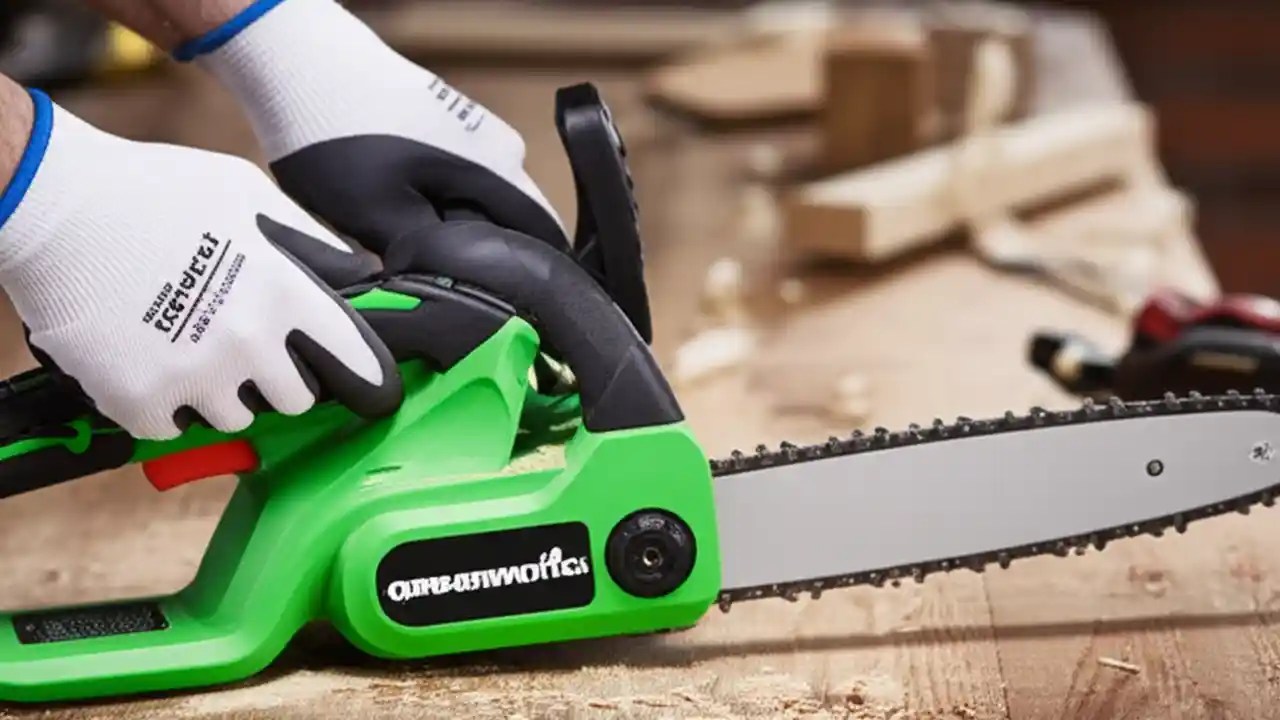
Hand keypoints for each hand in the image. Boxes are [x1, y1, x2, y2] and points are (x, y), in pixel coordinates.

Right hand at [0, 91, 401, 439]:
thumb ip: (307, 239)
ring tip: (192, 351)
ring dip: (220, 394)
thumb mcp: (247, 194)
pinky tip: (152, 364)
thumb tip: (355, 270)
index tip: (367, 387)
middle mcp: (247, 342)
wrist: (55, 204)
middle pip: (295, 399)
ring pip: (234, 417)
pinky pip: (172, 428)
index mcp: (282, 291)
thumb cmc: (153, 190)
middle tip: (250, 354)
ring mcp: (192, 376)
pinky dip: (165, 406)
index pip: (348, 357)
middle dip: (280, 380)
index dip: (360, 372)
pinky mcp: (139, 400)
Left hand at [189, 0, 568, 259]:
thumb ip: (425, 262)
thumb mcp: (376, 217)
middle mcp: (504, 150)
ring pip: (483, 206)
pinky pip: (460, 184)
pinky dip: (440, 208)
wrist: (299, 60)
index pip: (546, 243)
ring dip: (459, 234)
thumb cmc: (337, 136)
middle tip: (448, 293)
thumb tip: (452, 294)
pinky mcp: (449, 127)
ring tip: (417, 256)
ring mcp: (478, 134)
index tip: (506, 312)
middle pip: (514, 227)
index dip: (529, 283)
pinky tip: (400, 219)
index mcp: (502, 172)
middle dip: (487, 262)